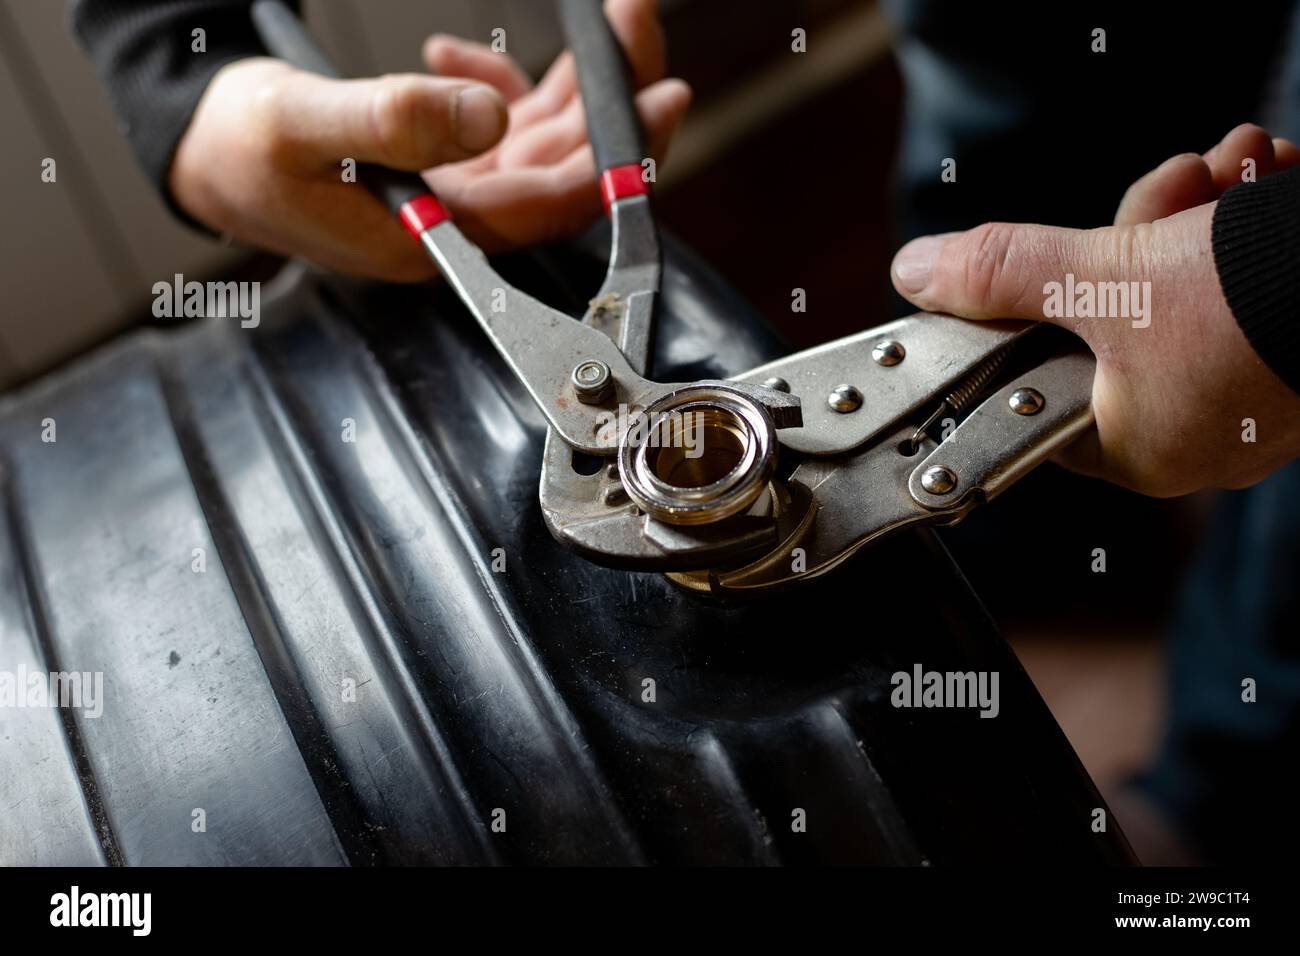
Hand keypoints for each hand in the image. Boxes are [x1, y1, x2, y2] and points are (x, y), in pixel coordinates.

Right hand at [170, 0, 689, 281]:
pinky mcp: (443, 168)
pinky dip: (498, 88)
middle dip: (610, 104)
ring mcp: (454, 197)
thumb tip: (486, 117)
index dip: (613, 157)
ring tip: (604, 23)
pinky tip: (458, 55)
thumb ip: (394, 120)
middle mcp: (457, 226)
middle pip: (561, 172)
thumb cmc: (240, 150)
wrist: (206, 154)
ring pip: (541, 146)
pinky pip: (501, 130)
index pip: (546, 205)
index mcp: (432, 239)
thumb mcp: (304, 124)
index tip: (659, 100)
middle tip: (642, 33)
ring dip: (572, 89)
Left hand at [890, 124, 1299, 496]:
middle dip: (1138, 234)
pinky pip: (1244, 289)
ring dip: (1199, 213)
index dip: (1044, 313)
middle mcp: (1195, 434)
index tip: (1055, 262)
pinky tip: (1268, 180)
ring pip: (1184, 291)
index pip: (1047, 387)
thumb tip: (918, 274)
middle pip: (1116, 324)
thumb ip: (1002, 276)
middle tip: (1174, 188)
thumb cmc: (1258, 308)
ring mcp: (1252, 397)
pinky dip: (1247, 224)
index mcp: (1135, 447)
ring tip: (1236, 170)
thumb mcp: (1102, 280)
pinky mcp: (1292, 356)